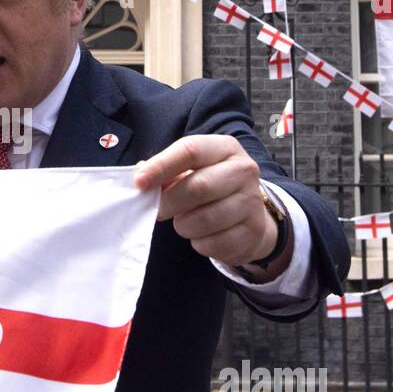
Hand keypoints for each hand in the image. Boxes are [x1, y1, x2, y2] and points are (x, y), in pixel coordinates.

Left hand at [133, 134, 278, 267]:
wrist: (249, 216)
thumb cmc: (211, 188)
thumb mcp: (192, 171)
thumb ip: (166, 172)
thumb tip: (140, 178)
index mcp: (225, 148)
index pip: (190, 150)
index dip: (160, 166)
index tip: (139, 183)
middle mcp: (244, 171)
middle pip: (199, 187)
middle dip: (169, 202)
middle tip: (157, 211)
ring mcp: (252, 202)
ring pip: (204, 219)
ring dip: (184, 225)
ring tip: (184, 221)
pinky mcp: (254, 232)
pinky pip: (213, 243)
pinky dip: (199, 243)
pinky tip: (203, 235)